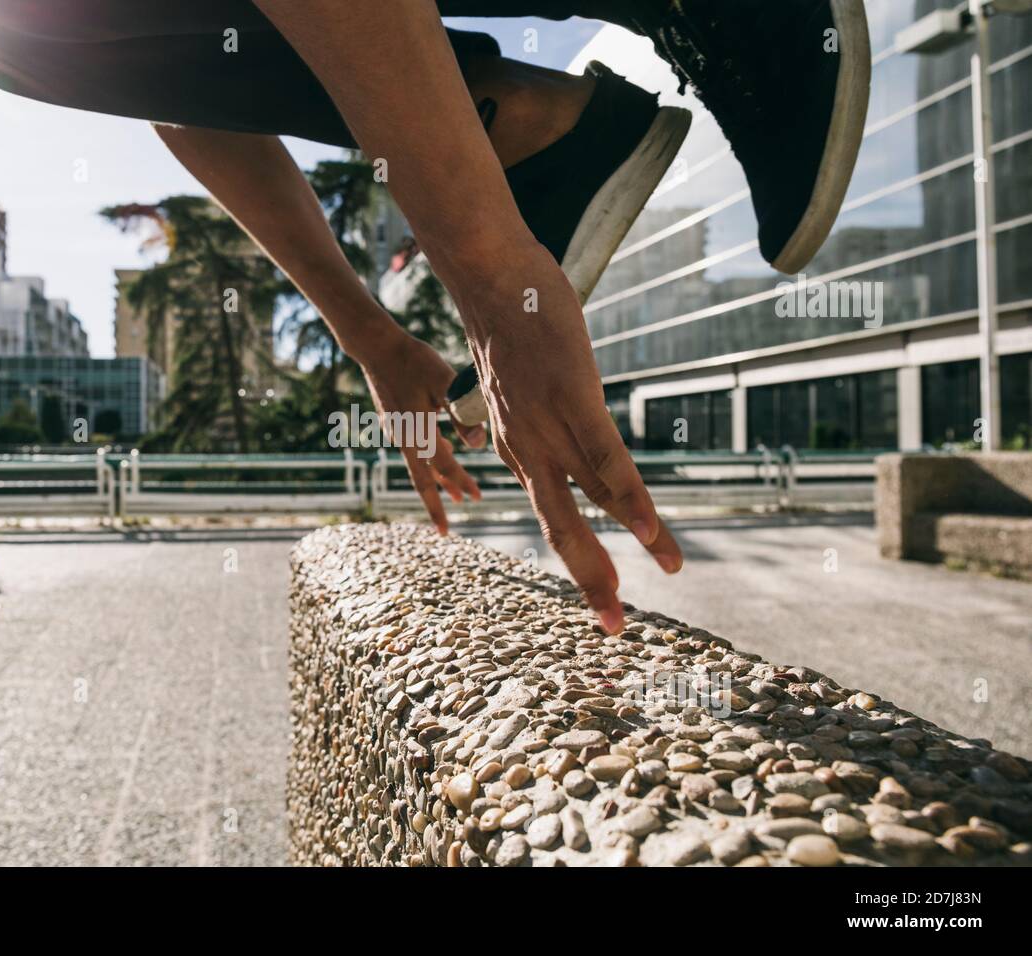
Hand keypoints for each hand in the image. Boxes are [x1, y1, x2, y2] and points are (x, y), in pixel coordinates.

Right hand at [358, 332, 485, 533]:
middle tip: (448, 526)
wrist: (377, 347)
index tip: (476, 500)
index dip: (462, 483)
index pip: (444, 466)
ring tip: (454, 495)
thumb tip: (478, 444)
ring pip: (420, 464)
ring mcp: (397, 430)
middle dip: (439, 501)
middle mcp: (405, 438)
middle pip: (423, 478)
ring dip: (438, 480)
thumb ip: (461, 413)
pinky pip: (415, 449)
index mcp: (417, 433)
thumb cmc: (414, 360)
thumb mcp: (445, 383)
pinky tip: (443, 454)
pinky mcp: (395, 421)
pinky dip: (431, 459)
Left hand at [452, 241, 682, 632]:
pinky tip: (653, 532)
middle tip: (615, 627)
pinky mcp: (573, 400)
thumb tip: (566, 420)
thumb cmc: (510, 324)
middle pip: (564, 528)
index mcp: (518, 448)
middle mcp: (530, 449)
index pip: (556, 514)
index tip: (603, 593)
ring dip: (625, 547)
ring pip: (588, 502)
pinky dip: (630, 499)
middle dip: (592, 581)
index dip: (582, 558)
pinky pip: (605, 460)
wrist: (491, 278)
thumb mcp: (518, 382)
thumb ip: (542, 411)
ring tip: (659, 579)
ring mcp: (550, 427)